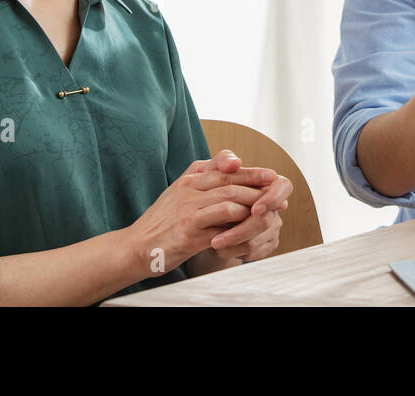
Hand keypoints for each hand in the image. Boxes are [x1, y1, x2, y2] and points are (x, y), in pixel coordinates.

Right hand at [129, 150, 275, 272]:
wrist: (137, 246)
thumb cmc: (163, 222)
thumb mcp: (180, 193)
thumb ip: (202, 178)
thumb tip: (233, 168)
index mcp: (189, 178)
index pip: (225, 167)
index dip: (251, 171)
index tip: (271, 176)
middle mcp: (189, 189)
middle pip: (231, 181)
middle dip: (259, 187)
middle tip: (278, 194)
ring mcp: (189, 209)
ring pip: (230, 199)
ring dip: (253, 205)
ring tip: (269, 211)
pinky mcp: (190, 230)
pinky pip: (221, 223)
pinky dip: (239, 225)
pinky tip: (250, 229)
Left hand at [209, 171, 292, 262]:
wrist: (205, 218)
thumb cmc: (210, 190)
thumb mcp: (211, 174)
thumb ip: (222, 162)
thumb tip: (234, 162)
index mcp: (267, 184)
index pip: (284, 186)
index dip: (273, 199)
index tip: (254, 209)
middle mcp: (274, 206)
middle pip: (268, 220)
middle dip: (241, 230)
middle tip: (217, 238)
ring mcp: (272, 227)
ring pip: (257, 240)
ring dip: (232, 244)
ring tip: (213, 243)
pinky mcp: (265, 244)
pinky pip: (253, 253)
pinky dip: (233, 252)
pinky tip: (219, 249)